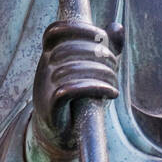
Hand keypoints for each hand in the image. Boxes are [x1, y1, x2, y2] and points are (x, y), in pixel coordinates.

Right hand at [32, 20, 119, 153]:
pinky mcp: (51, 107)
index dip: (77, 28)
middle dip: (100, 54)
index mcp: (50, 55)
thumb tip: (117, 27)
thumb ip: (104, 47)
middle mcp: (44, 68)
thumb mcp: (91, 69)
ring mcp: (45, 87)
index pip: (55, 32)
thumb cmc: (77, 97)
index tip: (101, 35)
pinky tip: (112, 93)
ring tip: (113, 83)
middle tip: (114, 66)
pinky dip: (96, 88)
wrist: (58, 134)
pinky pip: (70, 90)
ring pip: (73, 69)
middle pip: (71, 49)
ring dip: (102, 73)